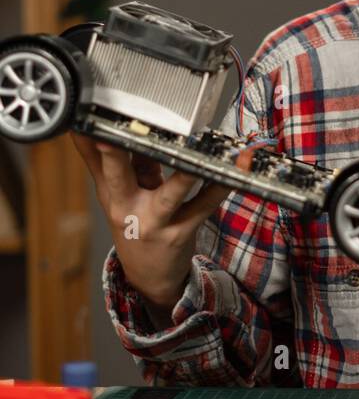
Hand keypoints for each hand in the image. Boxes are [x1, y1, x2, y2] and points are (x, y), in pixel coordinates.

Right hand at [72, 133, 254, 309]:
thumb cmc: (133, 225)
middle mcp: (128, 206)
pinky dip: (217, 189)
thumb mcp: (115, 197)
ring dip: (183, 175)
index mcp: (111, 193)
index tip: (86, 121)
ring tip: (196, 154)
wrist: (149, 276)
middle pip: (119, 177)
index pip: (99, 162)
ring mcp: (155, 221)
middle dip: (114, 156)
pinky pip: (202, 207)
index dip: (93, 142)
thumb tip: (89, 129)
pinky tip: (231, 174)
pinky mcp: (181, 232)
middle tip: (113, 136)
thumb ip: (106, 162)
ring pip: (169, 195)